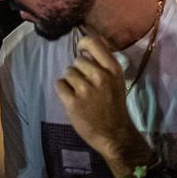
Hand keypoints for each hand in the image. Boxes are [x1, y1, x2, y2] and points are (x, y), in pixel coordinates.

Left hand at [55, 36, 153, 177]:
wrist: (114, 135)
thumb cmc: (114, 106)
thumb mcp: (116, 80)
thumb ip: (103, 64)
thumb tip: (85, 46)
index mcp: (113, 69)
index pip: (93, 42)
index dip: (83, 43)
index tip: (81, 50)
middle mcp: (100, 76)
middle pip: (77, 60)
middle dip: (79, 70)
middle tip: (86, 84)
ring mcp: (86, 90)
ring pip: (68, 72)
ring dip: (71, 81)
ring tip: (80, 94)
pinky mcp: (73, 102)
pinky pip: (59, 85)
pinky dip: (63, 91)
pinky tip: (72, 99)